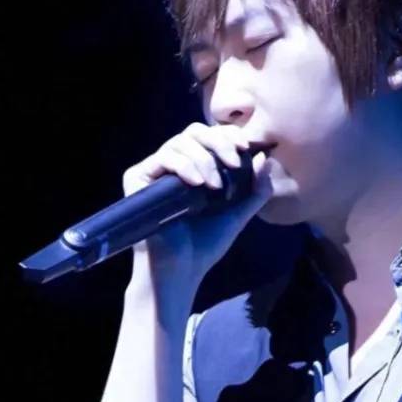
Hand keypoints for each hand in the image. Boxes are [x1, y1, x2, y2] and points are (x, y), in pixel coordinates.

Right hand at [121, 122, 274, 306]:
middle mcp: (173, 165)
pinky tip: (197, 184)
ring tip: (215, 186)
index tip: (247, 147)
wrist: (181, 269)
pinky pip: (163, 157)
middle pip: (194, 131)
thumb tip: (265, 158)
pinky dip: (184, 166)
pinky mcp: (137, 177)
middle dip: (219, 142)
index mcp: (194, 168)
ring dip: (204, 159)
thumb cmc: (205, 245)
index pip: (210, 137)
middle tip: (234, 162)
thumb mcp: (238, 214)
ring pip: (180, 142)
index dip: (228, 135)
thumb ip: (255, 190)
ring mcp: (154, 170)